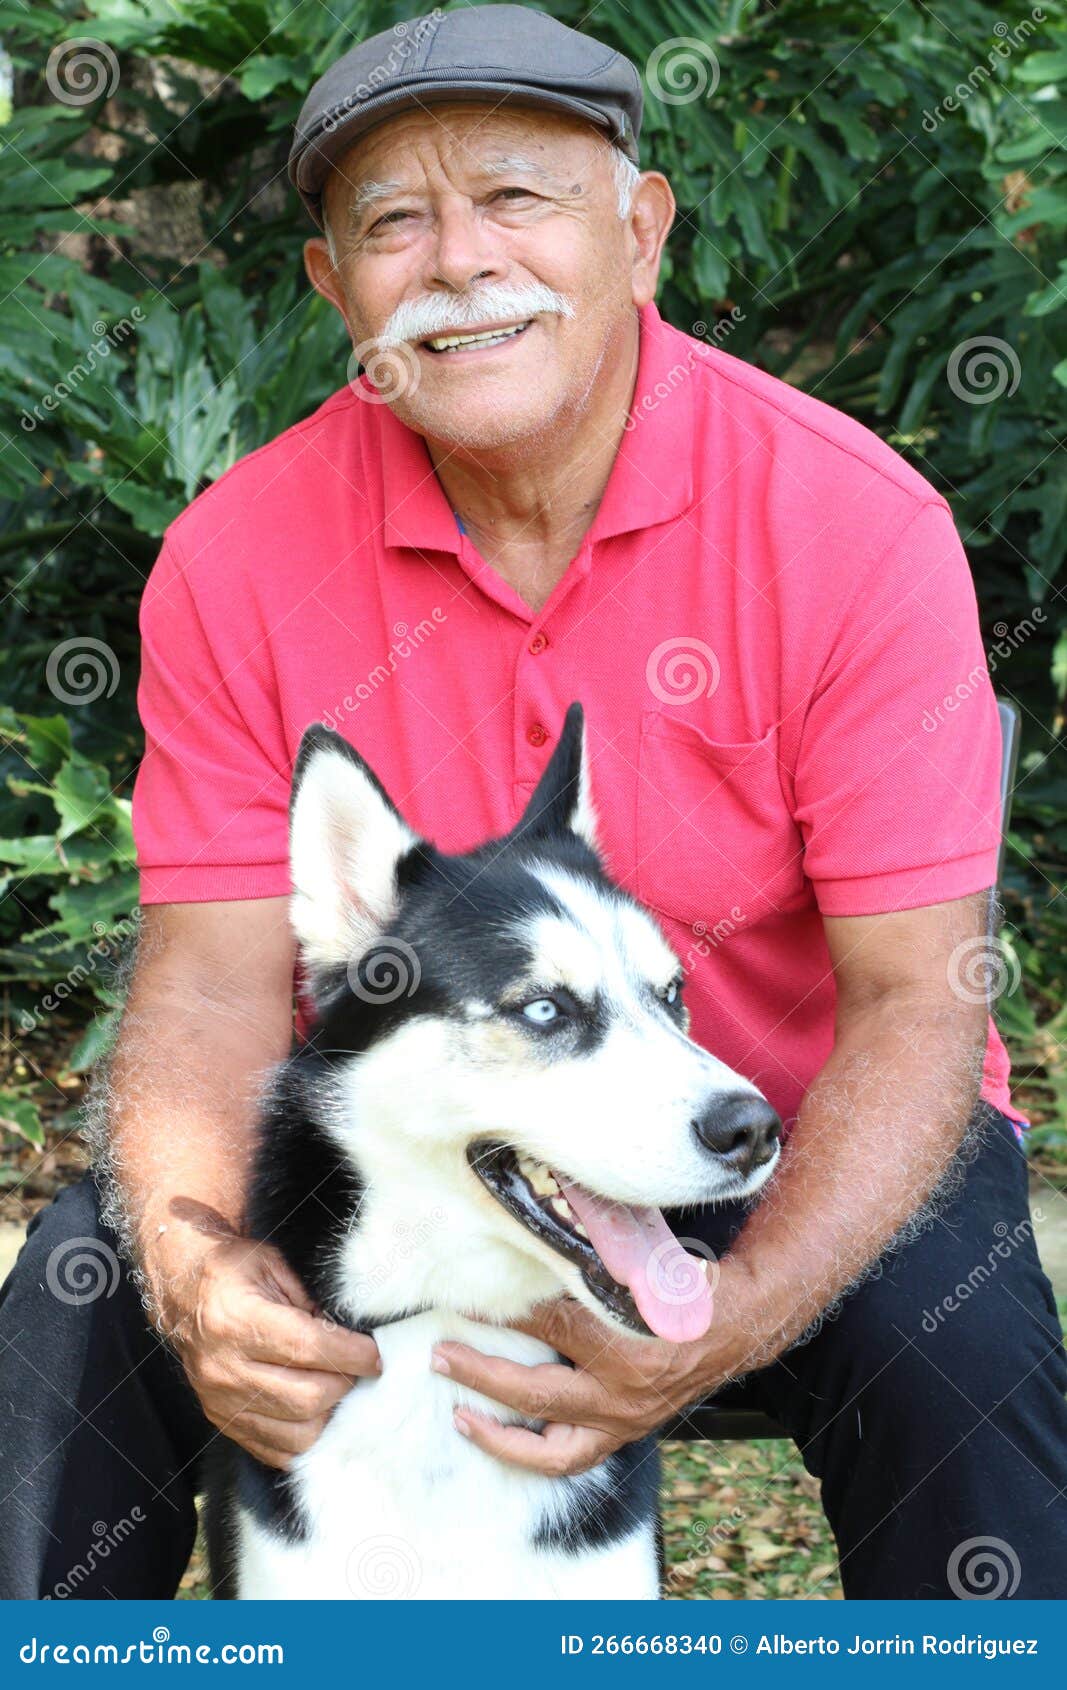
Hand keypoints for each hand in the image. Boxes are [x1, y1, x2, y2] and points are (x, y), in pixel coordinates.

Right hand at [151, 1233, 380, 1469]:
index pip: (307, 1348)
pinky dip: (304, 1438)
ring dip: (328, 1415)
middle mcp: (225, 1366)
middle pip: (305, 1398)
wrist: (182, 1294)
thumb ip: (312, 1301)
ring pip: (294, 1434)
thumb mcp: (273, 1265)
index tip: (376, 1354)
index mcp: (237, 1319)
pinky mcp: (222, 1421)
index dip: (351, 1354)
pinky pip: (274, 1451)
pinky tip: (317, 1412)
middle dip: (344, 1384)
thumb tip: (351, 1337)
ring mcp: (220, 1401)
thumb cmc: (233, 1273)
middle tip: (357, 1368)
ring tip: (337, 1388)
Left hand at [432, 1287, 744, 1477]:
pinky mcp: (625, 1434)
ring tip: (461, 1417)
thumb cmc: (685, 1290)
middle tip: (441, 1352)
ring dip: (500, 1437)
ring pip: (551, 1450)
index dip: (506, 1308)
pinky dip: (535, 1453)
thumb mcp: (635, 1269)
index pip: (548, 1325)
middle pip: (534, 1391)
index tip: (468, 1295)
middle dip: (480, 1372)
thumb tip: (523, 1255)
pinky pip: (572, 1457)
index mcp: (625, 1345)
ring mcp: (624, 1421)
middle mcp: (622, 1393)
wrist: (737, 1324)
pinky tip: (505, 1438)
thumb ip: (582, 1269)